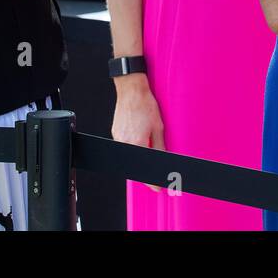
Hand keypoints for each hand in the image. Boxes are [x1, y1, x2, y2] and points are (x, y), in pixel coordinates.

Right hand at [112, 73, 166, 192]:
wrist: (131, 90)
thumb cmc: (146, 105)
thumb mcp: (158, 127)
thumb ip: (160, 147)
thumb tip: (163, 160)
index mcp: (136, 143)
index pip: (143, 169)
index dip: (150, 180)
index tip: (156, 187)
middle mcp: (124, 143)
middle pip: (134, 163)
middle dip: (144, 167)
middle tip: (154, 165)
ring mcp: (117, 138)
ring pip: (128, 154)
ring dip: (138, 153)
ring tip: (146, 142)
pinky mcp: (115, 133)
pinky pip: (123, 144)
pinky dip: (131, 144)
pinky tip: (139, 134)